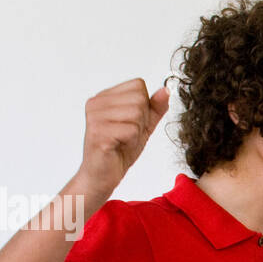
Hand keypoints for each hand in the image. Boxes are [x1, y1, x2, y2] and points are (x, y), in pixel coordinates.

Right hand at [78, 78, 170, 193]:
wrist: (102, 176)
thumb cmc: (120, 150)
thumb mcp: (143, 125)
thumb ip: (154, 108)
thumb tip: (167, 90)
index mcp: (104, 97)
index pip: (138, 85)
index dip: (144, 107)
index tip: (131, 123)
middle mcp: (96, 103)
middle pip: (139, 98)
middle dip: (142, 120)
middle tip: (128, 135)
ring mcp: (95, 117)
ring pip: (136, 113)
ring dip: (136, 132)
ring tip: (123, 140)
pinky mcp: (98, 132)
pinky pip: (131, 130)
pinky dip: (131, 141)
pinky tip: (119, 146)